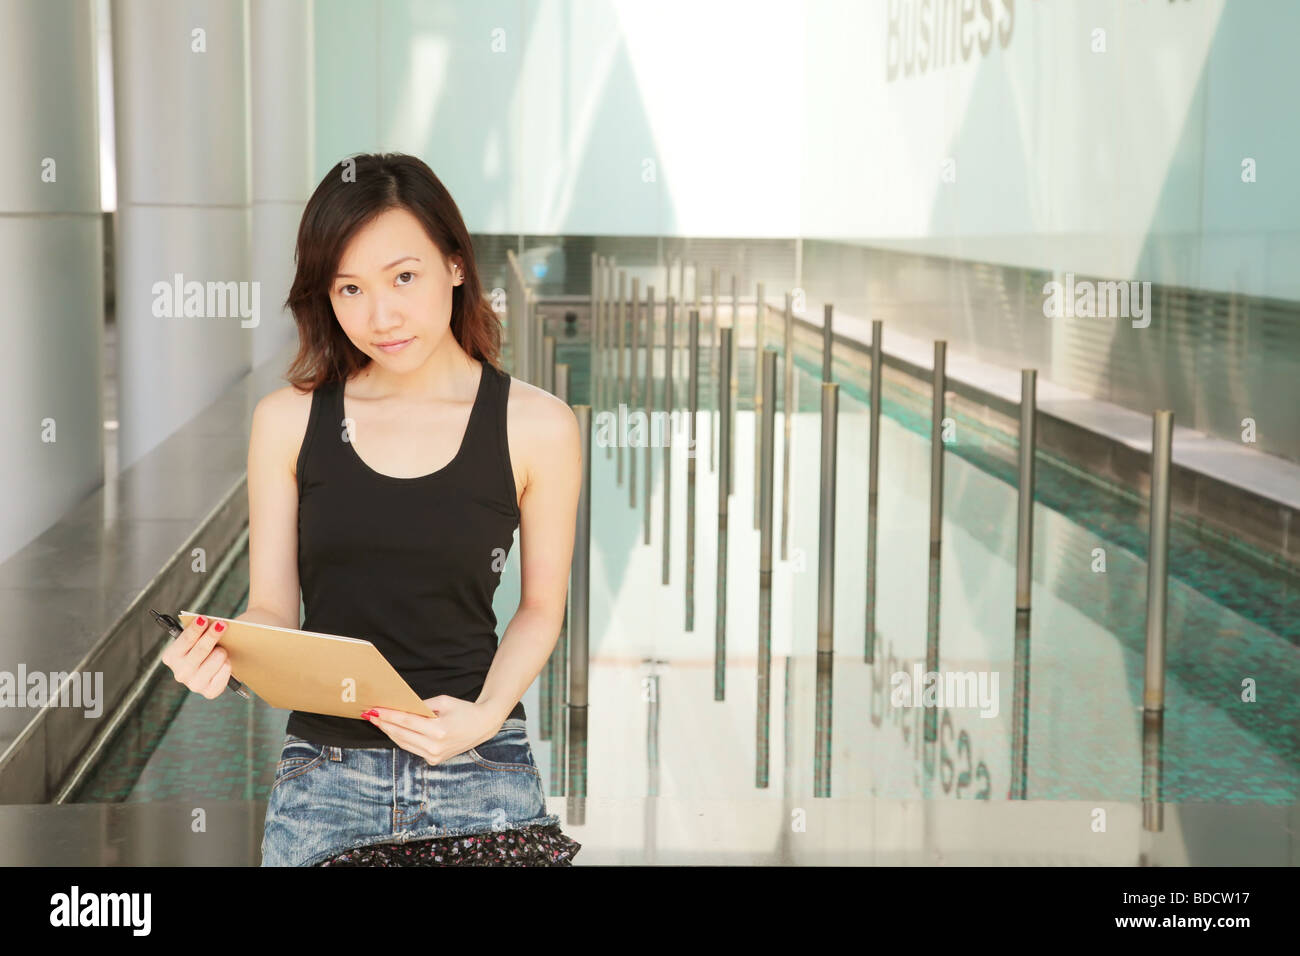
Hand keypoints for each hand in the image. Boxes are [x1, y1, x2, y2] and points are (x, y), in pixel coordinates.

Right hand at [160, 615, 231, 698]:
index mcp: (170, 657)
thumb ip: (201, 628)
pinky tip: (226, 662)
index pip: (185, 640)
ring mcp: (194, 684)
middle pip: (201, 650)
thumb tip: (214, 622)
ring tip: (222, 648)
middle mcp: (179, 673)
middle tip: (222, 624)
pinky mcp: (209, 692)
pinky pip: (224, 672)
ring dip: (222, 651)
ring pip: (215, 660)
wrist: (218, 661)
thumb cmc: (207, 643)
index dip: (195, 629)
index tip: (204, 618)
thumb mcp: (199, 635)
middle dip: (212, 636)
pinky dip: (228, 664)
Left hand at [362, 696, 501, 765]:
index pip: (406, 721)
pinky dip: (400, 739)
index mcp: (439, 730)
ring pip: (403, 743)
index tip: (374, 709)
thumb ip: (421, 706)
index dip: (388, 715)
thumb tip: (399, 706)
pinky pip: (411, 748)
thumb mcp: (443, 701)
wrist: (482, 726)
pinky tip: (392, 730)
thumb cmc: (463, 710)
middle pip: (401, 734)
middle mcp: (435, 746)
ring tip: (378, 721)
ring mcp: (434, 755)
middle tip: (369, 714)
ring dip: (389, 732)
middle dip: (384, 724)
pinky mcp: (434, 760)